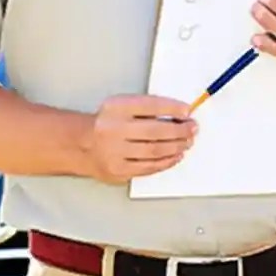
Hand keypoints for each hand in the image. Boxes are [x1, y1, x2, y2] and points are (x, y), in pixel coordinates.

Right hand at [80, 95, 196, 183]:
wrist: (84, 145)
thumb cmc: (109, 124)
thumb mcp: (121, 106)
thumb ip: (146, 108)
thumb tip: (179, 115)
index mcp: (116, 108)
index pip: (150, 106)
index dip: (172, 108)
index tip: (187, 111)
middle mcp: (114, 129)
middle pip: (155, 131)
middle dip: (179, 131)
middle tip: (192, 129)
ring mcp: (116, 152)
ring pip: (154, 151)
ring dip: (176, 147)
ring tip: (187, 142)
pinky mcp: (119, 170)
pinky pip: (149, 167)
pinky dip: (166, 162)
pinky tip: (175, 156)